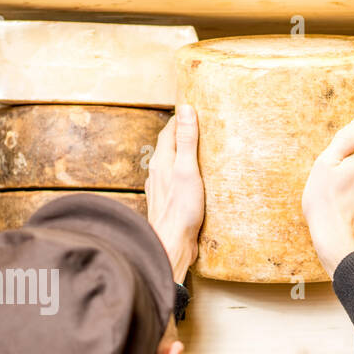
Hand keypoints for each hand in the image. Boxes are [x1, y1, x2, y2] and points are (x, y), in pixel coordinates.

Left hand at [146, 104, 204, 282]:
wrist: (171, 244)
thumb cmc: (180, 209)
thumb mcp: (188, 169)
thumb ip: (186, 140)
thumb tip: (185, 109)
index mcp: (162, 161)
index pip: (169, 131)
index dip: (180, 119)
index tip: (192, 109)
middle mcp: (157, 173)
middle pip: (168, 147)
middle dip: (180, 135)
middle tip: (196, 126)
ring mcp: (160, 189)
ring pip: (169, 165)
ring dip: (180, 156)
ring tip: (195, 151)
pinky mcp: (167, 204)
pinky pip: (173, 182)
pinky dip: (182, 175)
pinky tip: (189, 182)